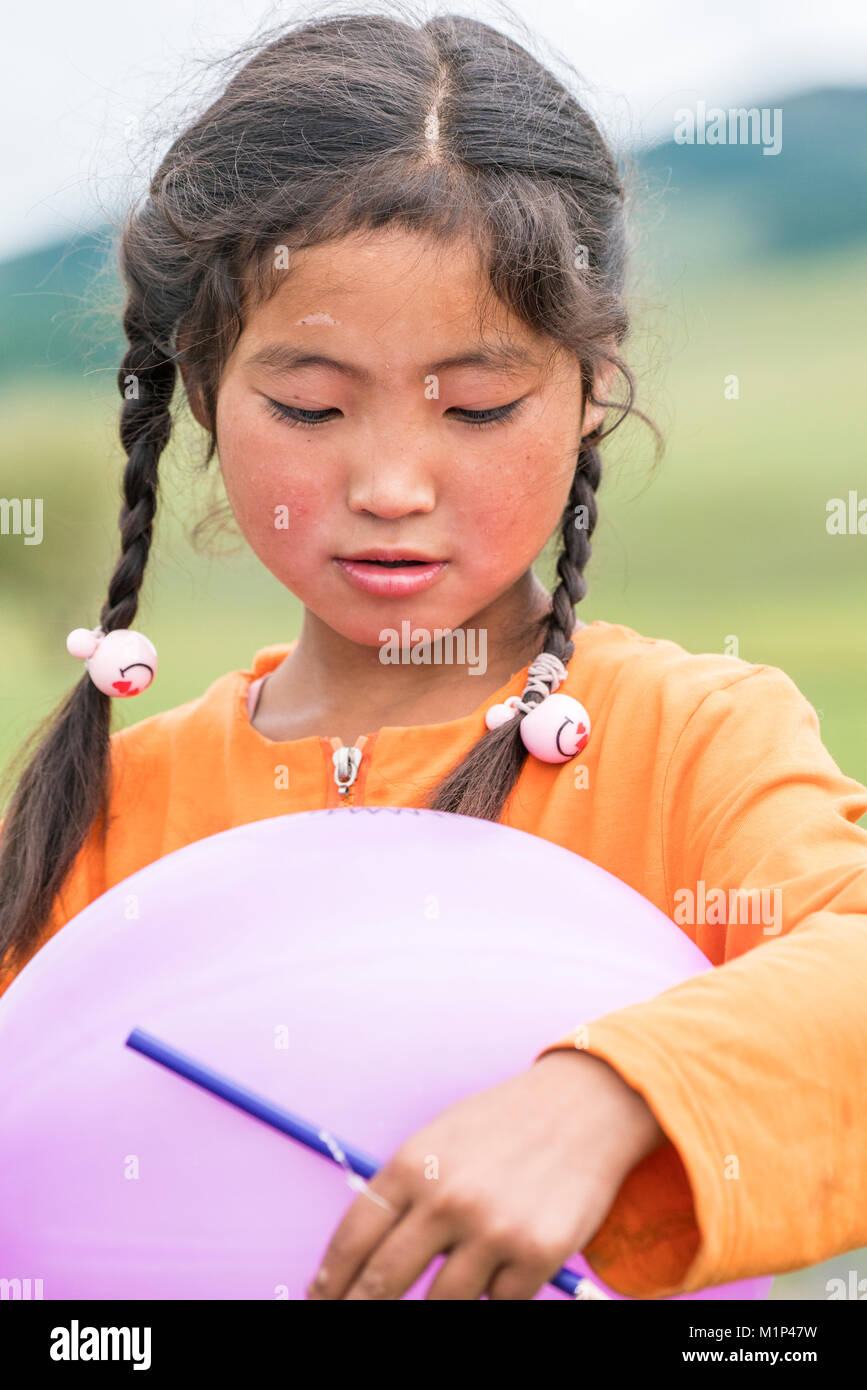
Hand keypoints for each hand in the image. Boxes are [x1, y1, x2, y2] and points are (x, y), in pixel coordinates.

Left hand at [306, 1049, 665, 1299]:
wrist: (582, 1108)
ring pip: (441, 1305)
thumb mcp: (439, 1140)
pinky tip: (496, 1270)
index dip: (330, 1281)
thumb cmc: (502, 1126)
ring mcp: (493, 1230)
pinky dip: (493, 1294)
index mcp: (414, 1164)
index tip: (320, 1300)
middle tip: (354, 1319)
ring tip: (444, 1285)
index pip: (353, 1239)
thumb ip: (402, 1191)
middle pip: (382, 1284)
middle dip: (362, 1309)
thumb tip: (358, 1258)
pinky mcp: (537, 1255)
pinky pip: (497, 1303)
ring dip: (436, 1305)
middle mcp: (447, 1198)